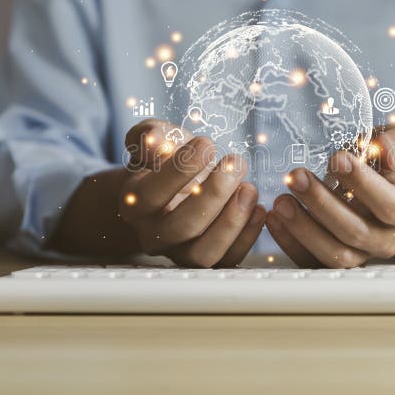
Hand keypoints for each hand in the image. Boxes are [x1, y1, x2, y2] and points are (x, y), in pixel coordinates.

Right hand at [120, 119, 265, 266]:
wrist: (172, 187)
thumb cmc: (166, 161)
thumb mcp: (157, 141)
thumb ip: (152, 135)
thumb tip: (152, 138)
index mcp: (135, 203)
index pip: (150, 195)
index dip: (179, 170)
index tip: (206, 143)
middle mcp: (153, 235)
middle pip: (181, 228)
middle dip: (214, 194)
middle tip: (235, 163)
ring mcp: (180, 252)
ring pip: (204, 253)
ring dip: (232, 220)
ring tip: (249, 188)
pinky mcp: (207, 260)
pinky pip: (228, 259)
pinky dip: (248, 235)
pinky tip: (259, 208)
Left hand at [266, 124, 394, 267]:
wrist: (379, 191)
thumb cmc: (384, 164)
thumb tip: (385, 146)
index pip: (389, 205)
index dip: (362, 183)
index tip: (337, 159)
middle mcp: (386, 240)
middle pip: (354, 231)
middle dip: (322, 203)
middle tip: (296, 176)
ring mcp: (360, 255)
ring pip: (334, 254)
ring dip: (303, 228)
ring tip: (281, 201)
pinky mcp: (333, 262)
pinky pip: (310, 261)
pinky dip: (288, 241)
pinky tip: (273, 217)